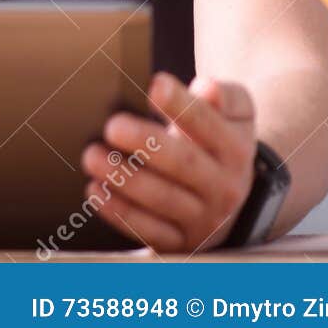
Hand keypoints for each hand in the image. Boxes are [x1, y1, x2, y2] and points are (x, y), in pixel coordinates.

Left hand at [81, 72, 257, 252]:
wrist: (232, 199)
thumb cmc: (217, 143)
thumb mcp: (235, 117)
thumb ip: (225, 96)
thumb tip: (207, 87)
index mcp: (234, 149)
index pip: (208, 125)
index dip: (183, 105)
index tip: (156, 85)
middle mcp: (223, 186)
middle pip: (184, 164)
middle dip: (147, 144)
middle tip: (113, 126)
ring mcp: (202, 218)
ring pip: (163, 200)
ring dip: (125, 180)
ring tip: (92, 156)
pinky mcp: (180, 242)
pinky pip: (149, 231)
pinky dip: (120, 213)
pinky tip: (95, 191)